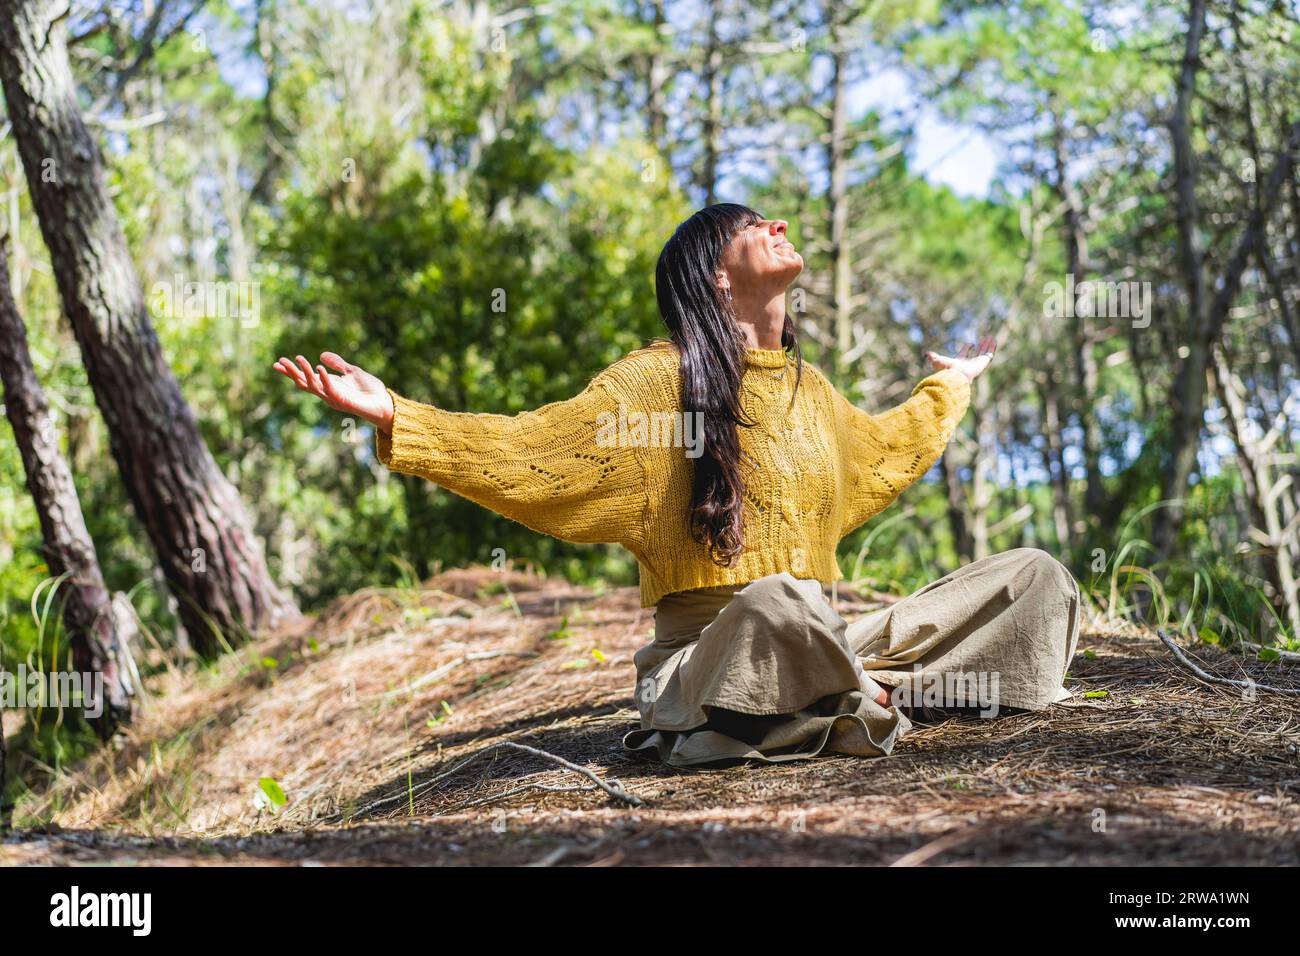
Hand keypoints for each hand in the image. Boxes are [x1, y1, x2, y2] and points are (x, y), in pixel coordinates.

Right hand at [273, 352, 394, 432]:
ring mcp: (334, 398)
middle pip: (304, 383)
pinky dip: (324, 378)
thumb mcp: (352, 371)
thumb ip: (338, 364)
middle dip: (292, 373)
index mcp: (328, 385)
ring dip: (305, 372)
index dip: (292, 371)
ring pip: (314, 386)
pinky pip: (330, 389)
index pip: (305, 378)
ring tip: (299, 358)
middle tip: (279, 362)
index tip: (278, 363)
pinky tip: (319, 367)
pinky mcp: (343, 401)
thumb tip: (322, 355)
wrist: (384, 403)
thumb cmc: (369, 390)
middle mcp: (328, 393)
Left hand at [925, 337, 996, 382]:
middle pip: (976, 354)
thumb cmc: (946, 370)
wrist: (956, 377)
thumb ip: (933, 357)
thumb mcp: (937, 361)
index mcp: (959, 363)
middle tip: (983, 341)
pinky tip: (993, 340)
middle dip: (980, 347)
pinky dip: (992, 347)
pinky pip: (989, 354)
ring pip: (983, 354)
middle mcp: (969, 364)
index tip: (970, 344)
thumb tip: (927, 354)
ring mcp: (976, 364)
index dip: (967, 348)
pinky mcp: (982, 363)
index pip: (964, 355)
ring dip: (987, 346)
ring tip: (990, 338)